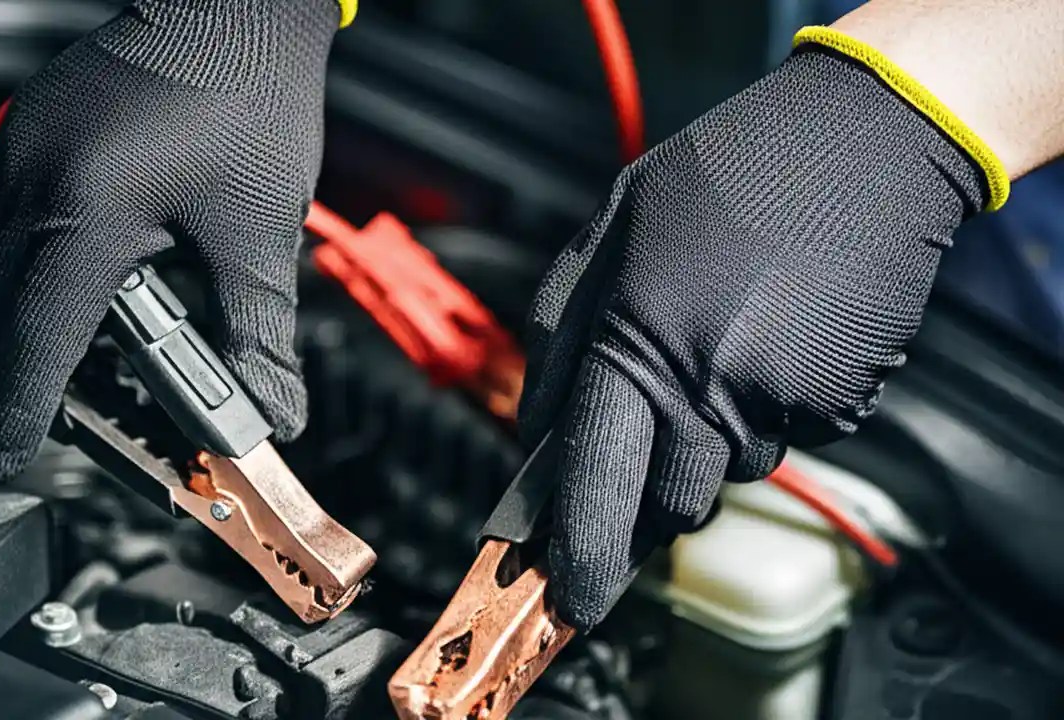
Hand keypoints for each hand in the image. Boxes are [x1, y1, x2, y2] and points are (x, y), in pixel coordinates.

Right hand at [0, 0, 338, 479]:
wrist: (233, 8)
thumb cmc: (249, 102)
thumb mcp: (259, 233)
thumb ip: (259, 335)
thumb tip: (273, 415)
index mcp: (82, 215)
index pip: (35, 343)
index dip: (20, 412)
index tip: (6, 458)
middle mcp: (29, 184)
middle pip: (3, 314)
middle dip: (34, 368)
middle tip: (87, 404)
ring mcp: (15, 152)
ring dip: (32, 316)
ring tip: (95, 344)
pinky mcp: (22, 132)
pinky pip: (2, 222)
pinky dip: (30, 265)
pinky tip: (87, 275)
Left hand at [518, 46, 990, 630]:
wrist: (863, 141)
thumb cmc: (726, 174)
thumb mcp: (610, 227)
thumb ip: (560, 328)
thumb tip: (536, 423)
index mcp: (631, 340)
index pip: (592, 480)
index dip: (578, 552)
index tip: (571, 597)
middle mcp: (704, 384)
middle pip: (669, 503)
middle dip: (655, 492)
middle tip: (662, 423)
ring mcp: (778, 399)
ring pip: (732, 468)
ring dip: (718, 431)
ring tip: (729, 339)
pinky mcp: (840, 402)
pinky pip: (790, 435)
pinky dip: (774, 404)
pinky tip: (777, 335)